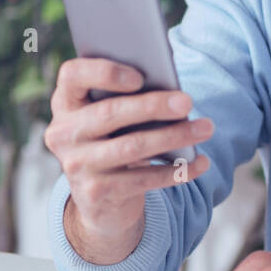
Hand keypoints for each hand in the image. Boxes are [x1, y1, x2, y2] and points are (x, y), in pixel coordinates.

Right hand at [45, 58, 212, 251]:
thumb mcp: (113, 118)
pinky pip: (144, 179)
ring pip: (131, 147)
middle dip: (153, 106)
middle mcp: (64, 133)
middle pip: (109, 113)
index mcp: (67, 103)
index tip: (140, 76)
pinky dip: (177, 170)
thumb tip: (172, 91)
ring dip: (174, 136)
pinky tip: (201, 162)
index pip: (72, 75)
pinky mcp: (96, 193)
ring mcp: (77, 165)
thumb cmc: (116, 140)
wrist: (100, 198)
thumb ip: (129, 98)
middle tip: (187, 101)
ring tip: (206, 128)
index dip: (104, 72)